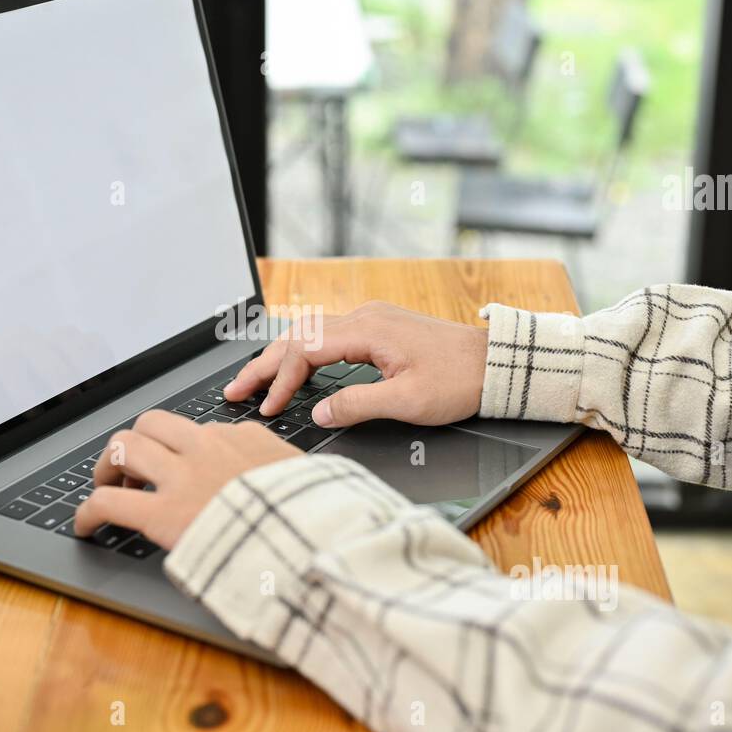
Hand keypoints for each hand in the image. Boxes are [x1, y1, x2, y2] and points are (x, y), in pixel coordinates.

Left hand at [75, 410, 301, 549]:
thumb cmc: (315, 516)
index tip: (182, 468)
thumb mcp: (311, 480)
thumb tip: (300, 483)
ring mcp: (182, 478)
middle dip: (136, 443)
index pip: (203, 432)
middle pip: (153, 424)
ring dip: (108, 466)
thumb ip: (290, 474)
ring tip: (104, 487)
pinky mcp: (161, 513)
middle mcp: (208, 449)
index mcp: (246, 440)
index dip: (185, 451)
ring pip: (125, 446)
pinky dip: (89, 512)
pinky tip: (85, 526)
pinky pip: (108, 502)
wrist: (309, 537)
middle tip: (131, 470)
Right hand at [223, 301, 488, 427]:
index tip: (269, 408)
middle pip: (297, 336)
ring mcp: (371, 320)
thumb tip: (321, 413)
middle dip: (263, 364)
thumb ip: (358, 406)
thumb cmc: (460, 380)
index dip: (280, 380)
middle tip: (235, 390)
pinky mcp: (379, 328)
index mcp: (367, 330)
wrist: (496, 364)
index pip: (304, 351)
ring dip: (280, 357)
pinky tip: (295, 368)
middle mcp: (364, 317)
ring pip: (310, 333)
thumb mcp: (409, 402)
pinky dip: (302, 352)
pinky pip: (327, 334)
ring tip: (255, 380)